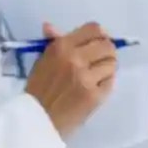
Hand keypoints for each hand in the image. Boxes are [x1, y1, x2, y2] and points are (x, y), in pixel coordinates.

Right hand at [24, 22, 116, 138]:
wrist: (35, 121)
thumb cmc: (38, 90)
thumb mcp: (42, 61)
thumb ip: (53, 43)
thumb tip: (51, 26)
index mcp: (62, 47)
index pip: (94, 29)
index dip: (100, 35)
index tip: (98, 42)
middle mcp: (76, 58)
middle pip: (107, 45)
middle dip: (106, 52)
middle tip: (100, 61)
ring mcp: (87, 77)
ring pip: (112, 63)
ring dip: (106, 68)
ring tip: (96, 76)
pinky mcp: (95, 95)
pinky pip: (110, 82)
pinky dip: (105, 83)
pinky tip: (95, 88)